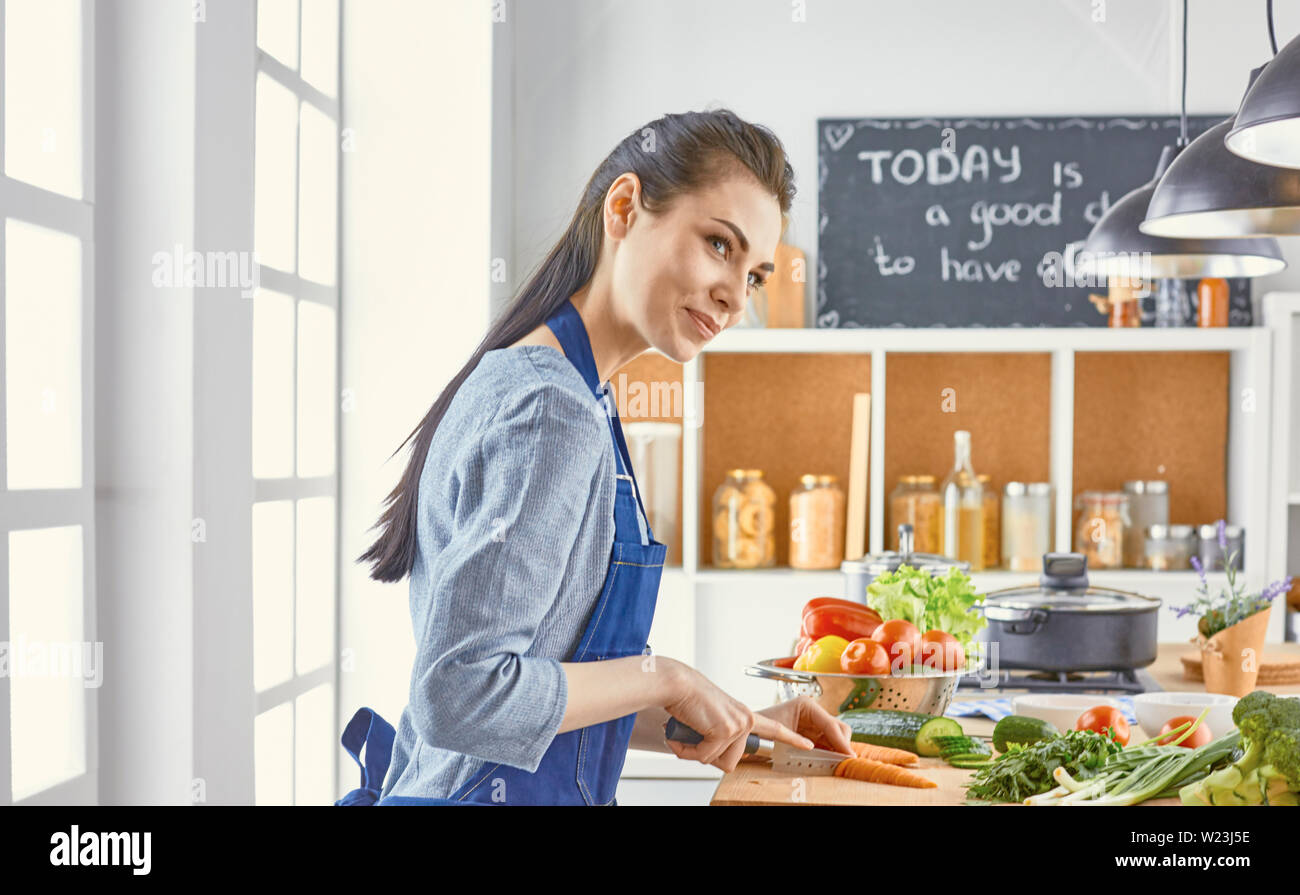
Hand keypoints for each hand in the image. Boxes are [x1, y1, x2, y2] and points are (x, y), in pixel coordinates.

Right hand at [661, 662, 812, 772]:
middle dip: (708, 756)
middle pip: (732, 762)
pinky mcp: (727, 730)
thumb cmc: (689, 700)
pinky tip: (685, 732)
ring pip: (718, 761)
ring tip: (690, 732)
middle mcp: (746, 719)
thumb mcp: (712, 721)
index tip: (809, 744)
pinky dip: (689, 750)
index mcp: (744, 715)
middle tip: (695, 738)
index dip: (792, 739)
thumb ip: (720, 737)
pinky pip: (706, 756)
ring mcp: (739, 725)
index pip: (775, 729)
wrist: (679, 685)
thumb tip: (711, 756)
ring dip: (697, 752)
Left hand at [745, 696, 854, 760]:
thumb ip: (799, 741)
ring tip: (837, 764)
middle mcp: (814, 712)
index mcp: (807, 705)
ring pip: (836, 737)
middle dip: (842, 745)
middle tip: (844, 762)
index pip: (831, 724)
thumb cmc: (760, 726)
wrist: (750, 730)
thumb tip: (818, 751)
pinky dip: (830, 753)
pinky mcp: (812, 734)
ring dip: (837, 750)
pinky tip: (829, 762)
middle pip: (839, 729)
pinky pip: (828, 744)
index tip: (848, 756)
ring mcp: (814, 723)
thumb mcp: (779, 732)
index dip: (841, 741)